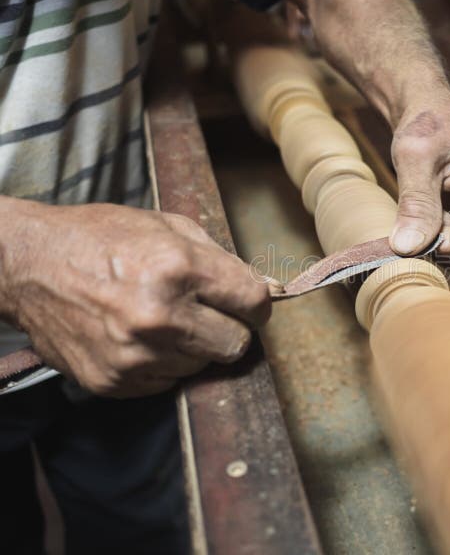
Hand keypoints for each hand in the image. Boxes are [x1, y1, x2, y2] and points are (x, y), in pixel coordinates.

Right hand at [0, 200, 270, 396]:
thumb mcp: (167, 226)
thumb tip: (263, 289)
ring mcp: (135, 354)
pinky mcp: (113, 380)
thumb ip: (221, 258)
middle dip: (231, 328)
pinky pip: (167, 381)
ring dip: (193, 346)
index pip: (254, 302)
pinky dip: (162, 363)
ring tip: (164, 320)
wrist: (28, 265)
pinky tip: (141, 337)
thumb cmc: (100, 238)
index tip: (248, 303)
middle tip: (211, 314)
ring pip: (201, 365)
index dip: (256, 302)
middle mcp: (159, 316)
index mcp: (178, 268)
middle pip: (236, 344)